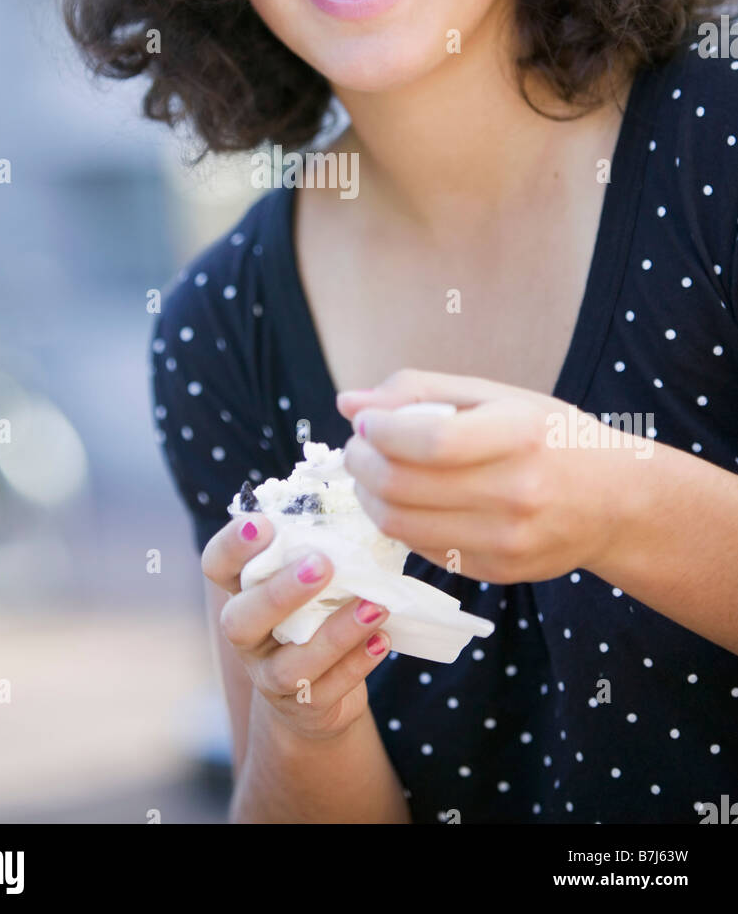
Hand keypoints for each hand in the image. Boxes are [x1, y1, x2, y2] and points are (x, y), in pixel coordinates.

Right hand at [201, 514, 392, 739]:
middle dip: (280, 592)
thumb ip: (315, 547)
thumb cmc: (314, 614)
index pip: (216, 565)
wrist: (316, 696)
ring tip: (374, 606)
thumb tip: (351, 502)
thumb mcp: (307, 581)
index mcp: (242, 592)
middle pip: (241, 619)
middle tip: (321, 564)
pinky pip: (328, 690)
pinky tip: (382, 638)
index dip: (232, 546)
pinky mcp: (304, 708)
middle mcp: (246, 636)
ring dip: (335, 633)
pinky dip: (357, 664)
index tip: (264, 524)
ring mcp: (270, 676)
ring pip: (292, 664)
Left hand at [337, 368, 641, 583]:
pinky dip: (399, 522)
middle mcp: (516, 493)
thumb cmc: (550, 435)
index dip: (379, 431)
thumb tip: (348, 403)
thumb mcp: (497, 395)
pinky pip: (421, 549)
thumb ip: (419, 392)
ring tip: (373, 473)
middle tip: (358, 447)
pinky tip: (408, 500)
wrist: (616, 501)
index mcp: (519, 434)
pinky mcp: (497, 572)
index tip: (366, 422)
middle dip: (360, 463)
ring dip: (368, 496)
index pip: (428, 442)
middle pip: (402, 487)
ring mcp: (507, 541)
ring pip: (400, 525)